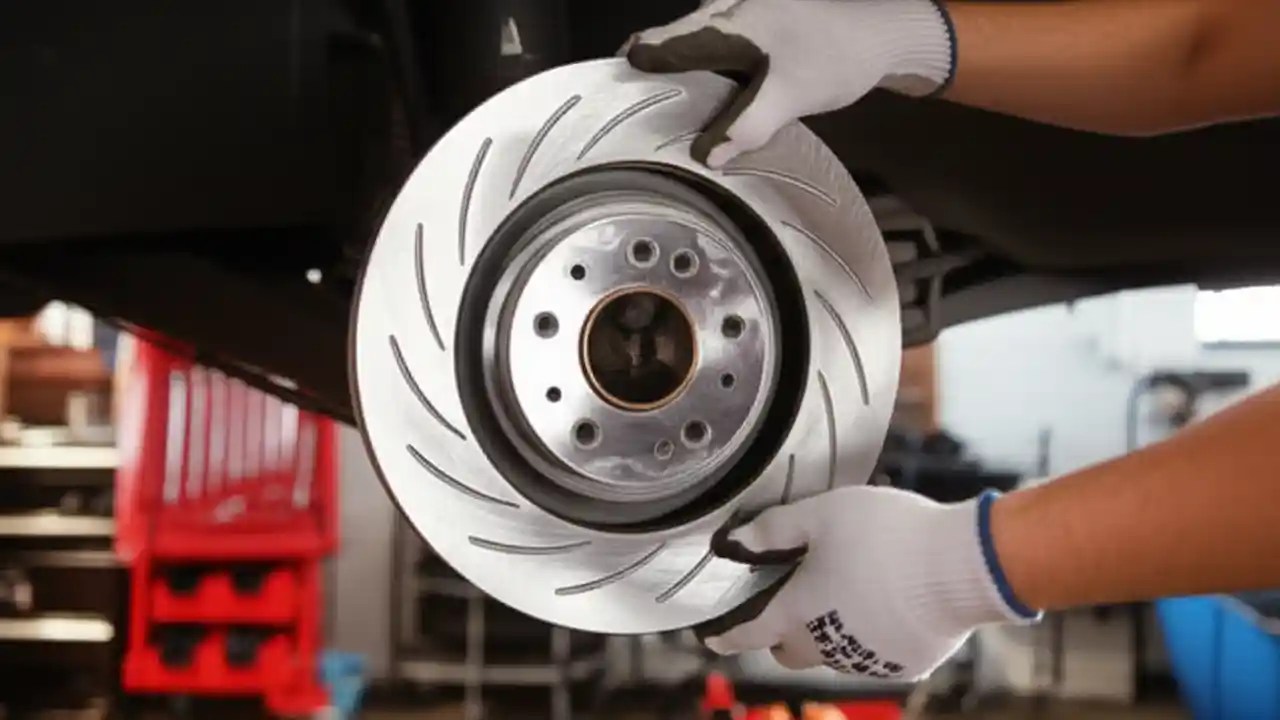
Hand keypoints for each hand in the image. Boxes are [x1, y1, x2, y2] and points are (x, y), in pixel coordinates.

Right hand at [626, 0, 955, 167]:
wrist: (886, 35)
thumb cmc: (834, 59)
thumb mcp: (789, 98)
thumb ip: (745, 127)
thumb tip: (705, 158)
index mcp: (729, 22)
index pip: (666, 40)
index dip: (639, 62)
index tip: (616, 86)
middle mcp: (729, 9)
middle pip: (677, 36)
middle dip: (656, 66)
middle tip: (638, 103)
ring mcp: (745, 11)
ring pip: (698, 36)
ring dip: (682, 65)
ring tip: (667, 103)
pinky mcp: (761, 21)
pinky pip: (718, 39)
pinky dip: (706, 63)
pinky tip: (710, 93)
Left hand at [696, 486, 1038, 676]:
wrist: (962, 566)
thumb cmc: (887, 535)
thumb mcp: (820, 514)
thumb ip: (773, 529)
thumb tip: (733, 542)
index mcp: (797, 612)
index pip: (747, 634)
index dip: (725, 635)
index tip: (713, 638)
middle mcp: (827, 647)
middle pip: (789, 650)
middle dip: (781, 632)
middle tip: (791, 599)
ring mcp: (866, 660)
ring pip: (832, 652)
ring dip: (828, 630)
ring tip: (848, 589)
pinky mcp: (904, 664)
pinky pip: (873, 653)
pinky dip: (869, 633)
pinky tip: (886, 600)